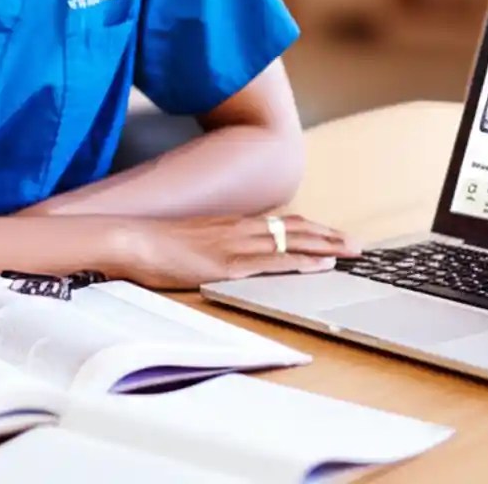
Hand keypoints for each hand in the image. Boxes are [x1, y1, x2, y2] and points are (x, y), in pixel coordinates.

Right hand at [115, 215, 361, 289]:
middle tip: (357, 244)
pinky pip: (274, 261)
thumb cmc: (154, 245)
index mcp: (232, 224)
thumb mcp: (193, 240)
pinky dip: (302, 262)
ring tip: (351, 251)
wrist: (131, 240)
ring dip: (325, 246)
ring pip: (292, 241)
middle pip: (296, 229)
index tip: (332, 234)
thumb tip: (226, 253)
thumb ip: (215, 243)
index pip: (282, 223)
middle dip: (329, 236)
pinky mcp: (229, 263)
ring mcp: (236, 244)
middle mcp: (240, 228)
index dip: (311, 229)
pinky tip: (321, 264)